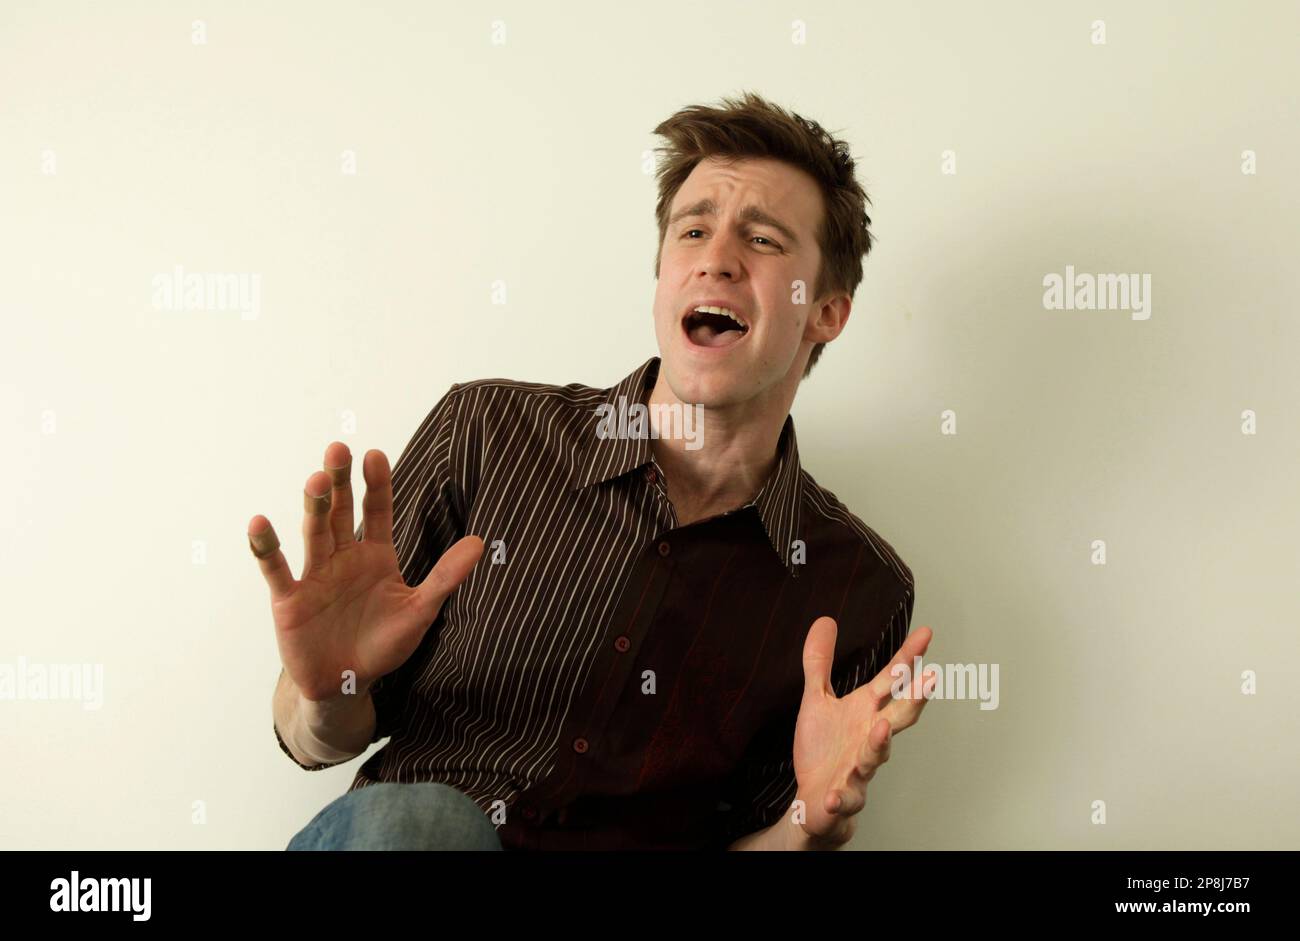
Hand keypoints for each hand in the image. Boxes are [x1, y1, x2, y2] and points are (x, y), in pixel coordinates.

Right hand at [249, 441, 483, 702]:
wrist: (345, 685)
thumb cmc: (384, 646)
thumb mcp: (420, 611)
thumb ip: (446, 576)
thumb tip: (480, 542)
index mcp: (375, 556)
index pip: (376, 510)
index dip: (376, 484)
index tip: (375, 454)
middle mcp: (343, 557)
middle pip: (340, 511)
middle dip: (339, 482)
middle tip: (338, 449)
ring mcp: (314, 576)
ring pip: (313, 532)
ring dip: (313, 506)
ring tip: (316, 480)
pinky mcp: (289, 600)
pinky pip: (275, 569)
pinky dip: (266, 546)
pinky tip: (259, 523)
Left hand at [790, 616, 935, 846]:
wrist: (815, 802)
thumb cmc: (823, 751)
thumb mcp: (816, 700)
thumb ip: (819, 663)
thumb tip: (825, 620)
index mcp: (866, 712)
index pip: (891, 681)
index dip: (907, 657)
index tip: (926, 633)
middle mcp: (870, 738)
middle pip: (898, 717)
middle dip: (914, 700)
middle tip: (930, 680)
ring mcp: (859, 769)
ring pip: (874, 757)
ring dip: (878, 744)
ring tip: (880, 729)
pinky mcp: (843, 798)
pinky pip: (844, 799)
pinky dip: (841, 799)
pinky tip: (834, 796)